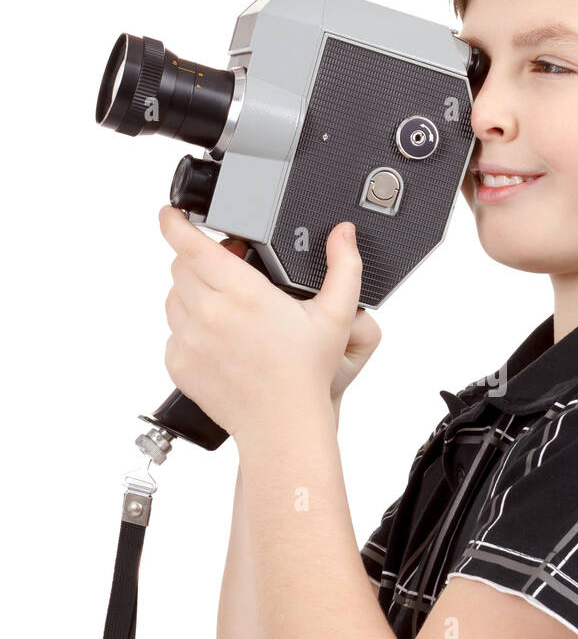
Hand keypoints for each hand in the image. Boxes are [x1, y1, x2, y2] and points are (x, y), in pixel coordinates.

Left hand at [159, 205, 376, 444]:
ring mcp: (190, 340)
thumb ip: (344, 268)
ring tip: (225, 310)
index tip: (172, 213)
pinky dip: (189, 330)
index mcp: (243, 293)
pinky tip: (220, 341)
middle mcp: (209, 313)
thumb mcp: (335, 317)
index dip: (176, 222)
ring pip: (174, 299)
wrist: (282, 425)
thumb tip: (343, 234)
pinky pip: (173, 333)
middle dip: (199, 262)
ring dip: (192, 294)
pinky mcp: (179, 363)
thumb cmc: (306, 374)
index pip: (191, 245)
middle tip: (227, 273)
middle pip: (181, 267)